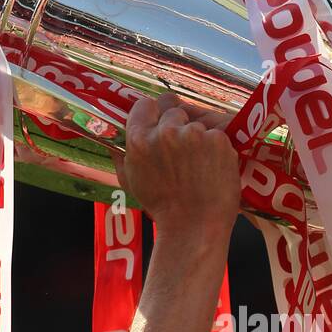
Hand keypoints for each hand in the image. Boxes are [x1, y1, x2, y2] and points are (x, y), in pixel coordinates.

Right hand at [110, 92, 241, 235]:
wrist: (195, 226)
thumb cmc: (162, 208)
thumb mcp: (132, 181)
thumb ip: (122, 155)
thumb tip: (114, 139)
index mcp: (139, 139)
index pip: (145, 104)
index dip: (154, 113)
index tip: (160, 122)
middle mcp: (165, 132)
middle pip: (173, 109)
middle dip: (178, 123)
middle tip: (183, 148)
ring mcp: (193, 134)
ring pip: (196, 122)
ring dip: (198, 136)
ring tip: (198, 164)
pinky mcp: (217, 139)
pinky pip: (216, 134)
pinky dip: (216, 148)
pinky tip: (212, 167)